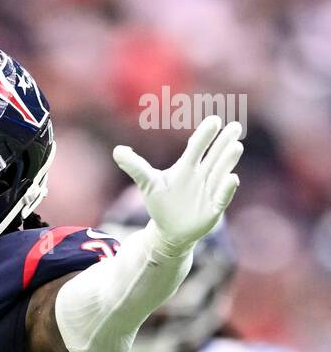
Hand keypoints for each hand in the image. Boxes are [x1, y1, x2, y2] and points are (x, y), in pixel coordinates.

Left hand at [113, 115, 242, 256]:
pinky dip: (227, 188)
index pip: (197, 147)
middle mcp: (203, 174)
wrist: (170, 230)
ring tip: (236, 146)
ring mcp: (211, 189)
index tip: (214, 121)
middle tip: (235, 126)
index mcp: (188, 165)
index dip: (204, 135)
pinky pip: (223, 196)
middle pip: (215, 155)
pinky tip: (232, 178)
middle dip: (224, 142)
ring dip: (228, 160)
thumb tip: (116, 150)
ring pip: (221, 171)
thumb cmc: (161, 202)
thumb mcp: (147, 183)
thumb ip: (135, 166)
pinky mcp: (215, 207)